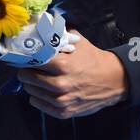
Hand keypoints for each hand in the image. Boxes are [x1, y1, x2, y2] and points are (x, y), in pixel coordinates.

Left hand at [16, 30, 130, 117]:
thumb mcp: (77, 43)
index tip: (23, 58)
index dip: (25, 59)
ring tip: (34, 80)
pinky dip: (37, 99)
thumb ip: (59, 37)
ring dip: (30, 86)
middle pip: (27, 78)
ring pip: (32, 92)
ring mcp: (63, 100)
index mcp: (62, 65)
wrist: (115, 80)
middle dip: (25, 72)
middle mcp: (61, 84)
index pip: (31, 62)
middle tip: (28, 69)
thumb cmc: (94, 59)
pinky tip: (40, 93)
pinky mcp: (66, 111)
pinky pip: (41, 106)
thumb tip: (41, 27)